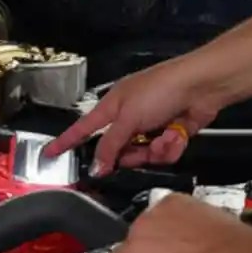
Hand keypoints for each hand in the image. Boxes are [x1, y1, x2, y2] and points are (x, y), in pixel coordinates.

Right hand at [43, 54, 221, 175]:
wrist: (202, 86)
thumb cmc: (162, 88)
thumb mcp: (129, 118)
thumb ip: (110, 145)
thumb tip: (96, 166)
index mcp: (112, 106)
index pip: (83, 128)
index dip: (66, 142)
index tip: (50, 154)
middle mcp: (130, 117)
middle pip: (118, 151)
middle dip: (132, 154)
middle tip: (138, 149)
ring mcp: (150, 126)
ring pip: (143, 156)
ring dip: (155, 150)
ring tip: (165, 136)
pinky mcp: (170, 134)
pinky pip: (163, 153)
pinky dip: (170, 147)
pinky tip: (177, 134)